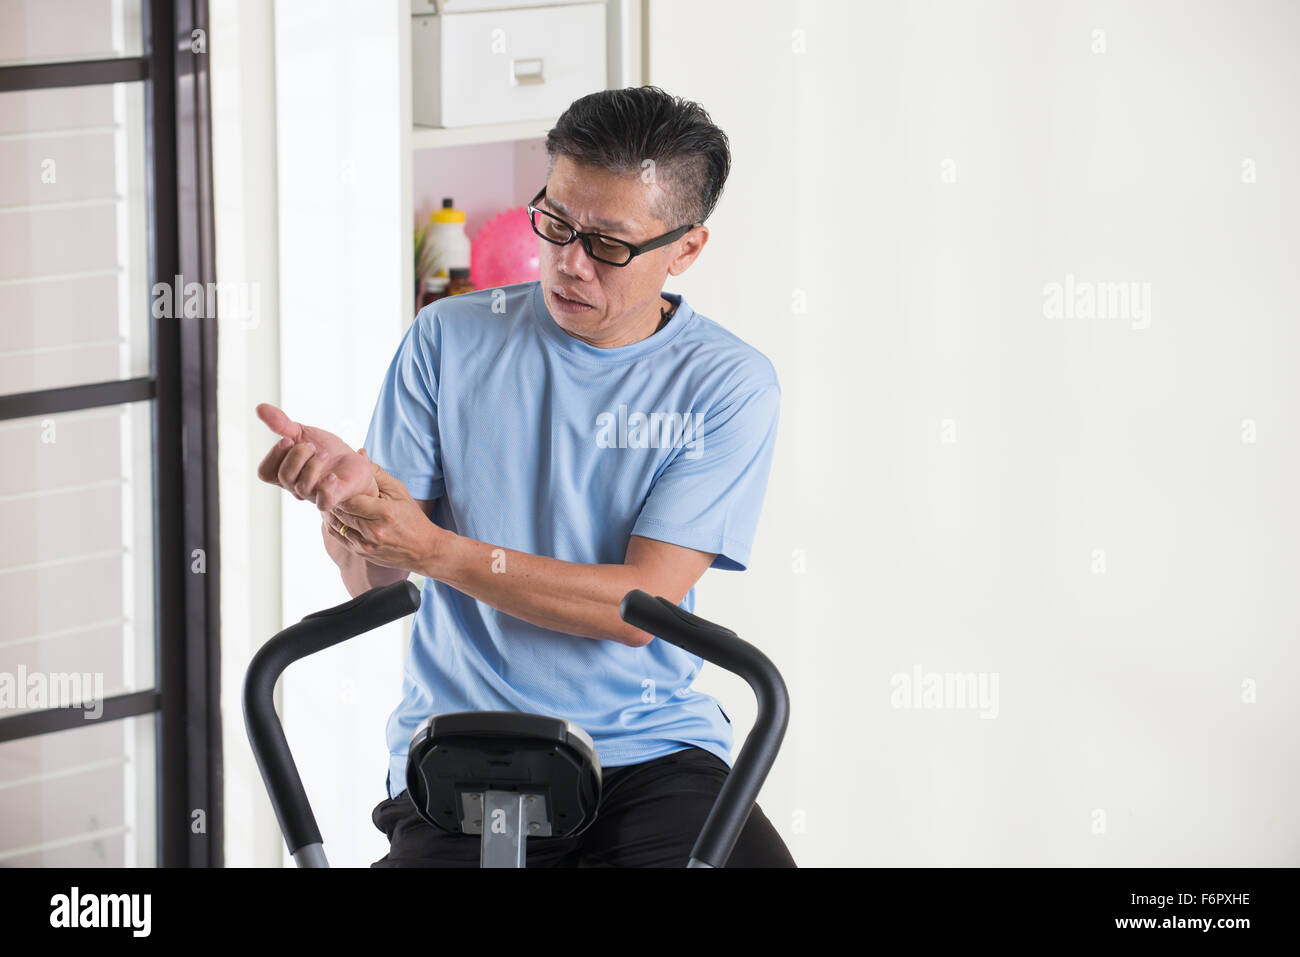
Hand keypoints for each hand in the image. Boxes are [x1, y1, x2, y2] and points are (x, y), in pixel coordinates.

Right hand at [255, 402, 378, 510]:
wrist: (354, 462)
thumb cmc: (326, 450)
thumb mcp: (303, 433)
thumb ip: (281, 424)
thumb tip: (260, 408)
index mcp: (285, 472)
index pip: (265, 472)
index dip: (274, 455)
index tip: (288, 439)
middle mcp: (296, 486)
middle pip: (284, 476)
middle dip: (297, 455)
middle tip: (311, 446)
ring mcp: (314, 494)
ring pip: (302, 486)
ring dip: (313, 465)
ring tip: (325, 455)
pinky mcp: (333, 498)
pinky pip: (323, 502)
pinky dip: (326, 488)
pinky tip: (332, 476)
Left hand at [324, 461, 448, 574]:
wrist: (423, 550)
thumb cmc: (412, 517)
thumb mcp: (399, 491)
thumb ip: (377, 473)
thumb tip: (359, 454)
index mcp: (384, 512)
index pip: (349, 499)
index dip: (338, 488)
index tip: (332, 479)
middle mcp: (373, 530)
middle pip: (340, 511)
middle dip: (330, 498)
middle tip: (324, 486)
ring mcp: (366, 544)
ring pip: (334, 524)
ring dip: (329, 511)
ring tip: (327, 498)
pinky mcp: (361, 552)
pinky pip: (337, 536)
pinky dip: (332, 524)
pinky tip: (333, 514)